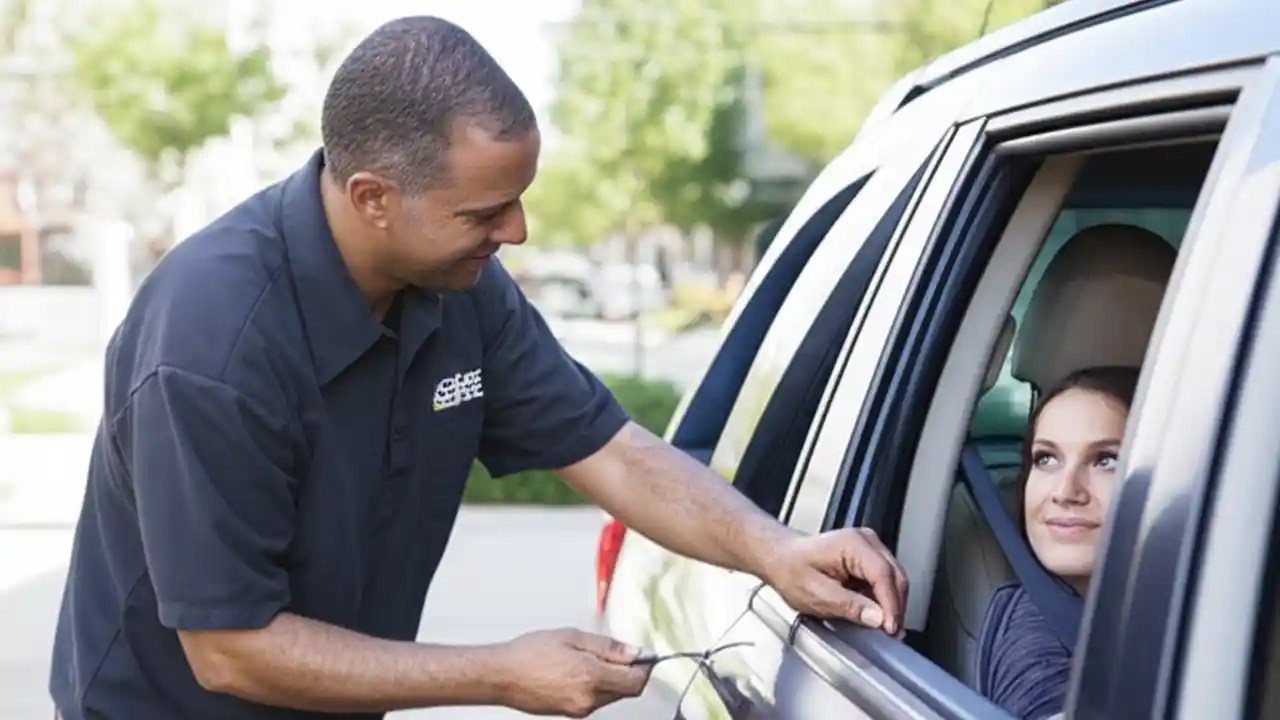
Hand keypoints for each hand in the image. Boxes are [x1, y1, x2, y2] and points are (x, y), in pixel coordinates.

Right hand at [495, 628, 651, 717]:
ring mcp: (579, 709)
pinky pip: (593, 701)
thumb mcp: (573, 637)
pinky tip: (578, 670)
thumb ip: (608, 646)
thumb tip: (634, 652)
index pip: (636, 681)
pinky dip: (596, 686)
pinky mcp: (570, 714)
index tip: (644, 656)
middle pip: (626, 691)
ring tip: (590, 658)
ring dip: (611, 679)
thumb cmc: (530, 652)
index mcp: (592, 676)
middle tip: (617, 653)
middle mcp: (589, 699)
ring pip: (610, 696)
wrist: (501, 675)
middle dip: (628, 672)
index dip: (645, 668)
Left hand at [764, 528, 907, 634]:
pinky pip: (885, 580)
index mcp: (853, 544)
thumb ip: (849, 605)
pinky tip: (874, 614)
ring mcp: (870, 547)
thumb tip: (877, 618)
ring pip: (894, 579)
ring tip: (882, 628)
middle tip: (891, 634)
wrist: (780, 558)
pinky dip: (883, 599)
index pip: (884, 575)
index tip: (891, 629)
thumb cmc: (791, 570)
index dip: (891, 605)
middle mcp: (866, 541)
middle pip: (895, 576)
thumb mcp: (816, 594)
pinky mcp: (869, 557)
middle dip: (895, 607)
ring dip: (890, 604)